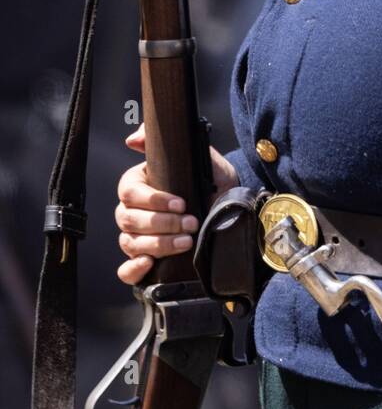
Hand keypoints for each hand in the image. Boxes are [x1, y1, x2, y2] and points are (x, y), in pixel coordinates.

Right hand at [115, 123, 239, 285]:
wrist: (229, 204)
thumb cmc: (210, 179)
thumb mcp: (197, 155)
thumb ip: (166, 142)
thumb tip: (133, 138)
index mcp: (139, 184)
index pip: (129, 192)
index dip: (153, 200)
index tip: (181, 203)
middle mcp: (132, 211)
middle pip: (129, 219)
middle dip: (162, 223)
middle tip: (191, 222)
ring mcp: (136, 236)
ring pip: (130, 243)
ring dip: (158, 244)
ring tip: (186, 241)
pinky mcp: (144, 259)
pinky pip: (126, 270)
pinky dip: (133, 269)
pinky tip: (150, 264)